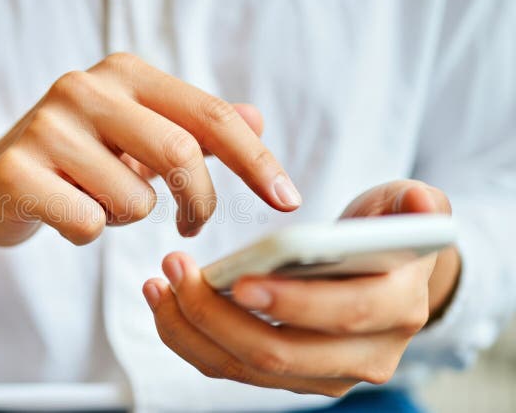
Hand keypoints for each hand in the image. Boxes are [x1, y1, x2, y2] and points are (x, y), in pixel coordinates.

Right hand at [0, 53, 298, 301]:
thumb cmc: (77, 160)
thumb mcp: (137, 135)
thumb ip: (193, 126)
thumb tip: (256, 119)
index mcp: (123, 73)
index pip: (208, 115)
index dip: (255, 160)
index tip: (287, 200)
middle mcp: (84, 87)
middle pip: (180, 154)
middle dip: (199, 203)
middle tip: (191, 224)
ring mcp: (46, 127)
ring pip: (134, 200)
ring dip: (128, 217)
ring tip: (98, 201)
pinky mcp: (17, 171)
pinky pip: (88, 223)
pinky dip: (87, 232)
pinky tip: (64, 214)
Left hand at [143, 180, 459, 395]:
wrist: (384, 276)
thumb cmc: (386, 234)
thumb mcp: (406, 208)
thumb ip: (416, 204)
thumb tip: (422, 204)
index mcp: (397, 309)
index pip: (344, 315)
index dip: (293, 302)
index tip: (241, 281)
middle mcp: (364, 356)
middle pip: (280, 353)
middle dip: (218, 316)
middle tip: (176, 270)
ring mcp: (323, 374)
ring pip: (245, 367)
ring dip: (192, 328)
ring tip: (159, 282)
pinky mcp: (288, 376)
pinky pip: (230, 366)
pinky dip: (190, 337)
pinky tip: (164, 299)